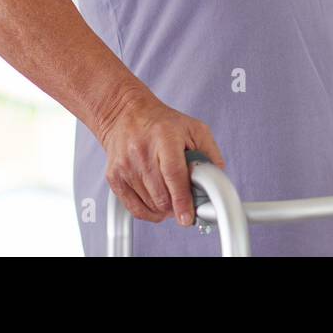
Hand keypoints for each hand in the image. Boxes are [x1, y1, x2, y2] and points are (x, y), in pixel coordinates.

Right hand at [96, 85, 224, 226]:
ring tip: (171, 196)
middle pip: (161, 194)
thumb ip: (210, 153)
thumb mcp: (193, 129)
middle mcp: (141, 151)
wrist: (126, 115)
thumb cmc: (162, 124)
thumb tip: (218, 178)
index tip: (188, 217)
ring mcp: (125, 166)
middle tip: (186, 202)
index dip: (182, 199)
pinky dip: (149, 213)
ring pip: (150, 205)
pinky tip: (158, 205)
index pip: (173, 173)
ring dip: (164, 209)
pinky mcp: (114, 177)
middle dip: (177, 206)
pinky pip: (134, 208)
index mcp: (164, 137)